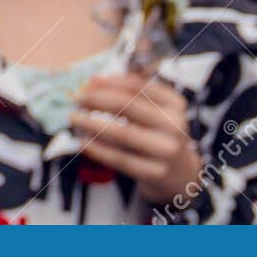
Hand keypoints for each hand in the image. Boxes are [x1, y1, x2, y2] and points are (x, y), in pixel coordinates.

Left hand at [72, 72, 201, 204]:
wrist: (181, 175)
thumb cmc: (159, 135)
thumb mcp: (156, 111)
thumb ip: (130, 94)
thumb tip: (94, 82)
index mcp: (175, 104)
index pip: (138, 86)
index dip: (110, 82)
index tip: (89, 81)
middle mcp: (174, 126)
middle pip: (128, 106)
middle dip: (97, 99)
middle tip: (77, 97)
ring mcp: (167, 151)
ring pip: (122, 133)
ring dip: (92, 123)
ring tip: (75, 118)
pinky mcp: (155, 173)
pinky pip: (120, 159)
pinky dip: (98, 149)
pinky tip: (83, 142)